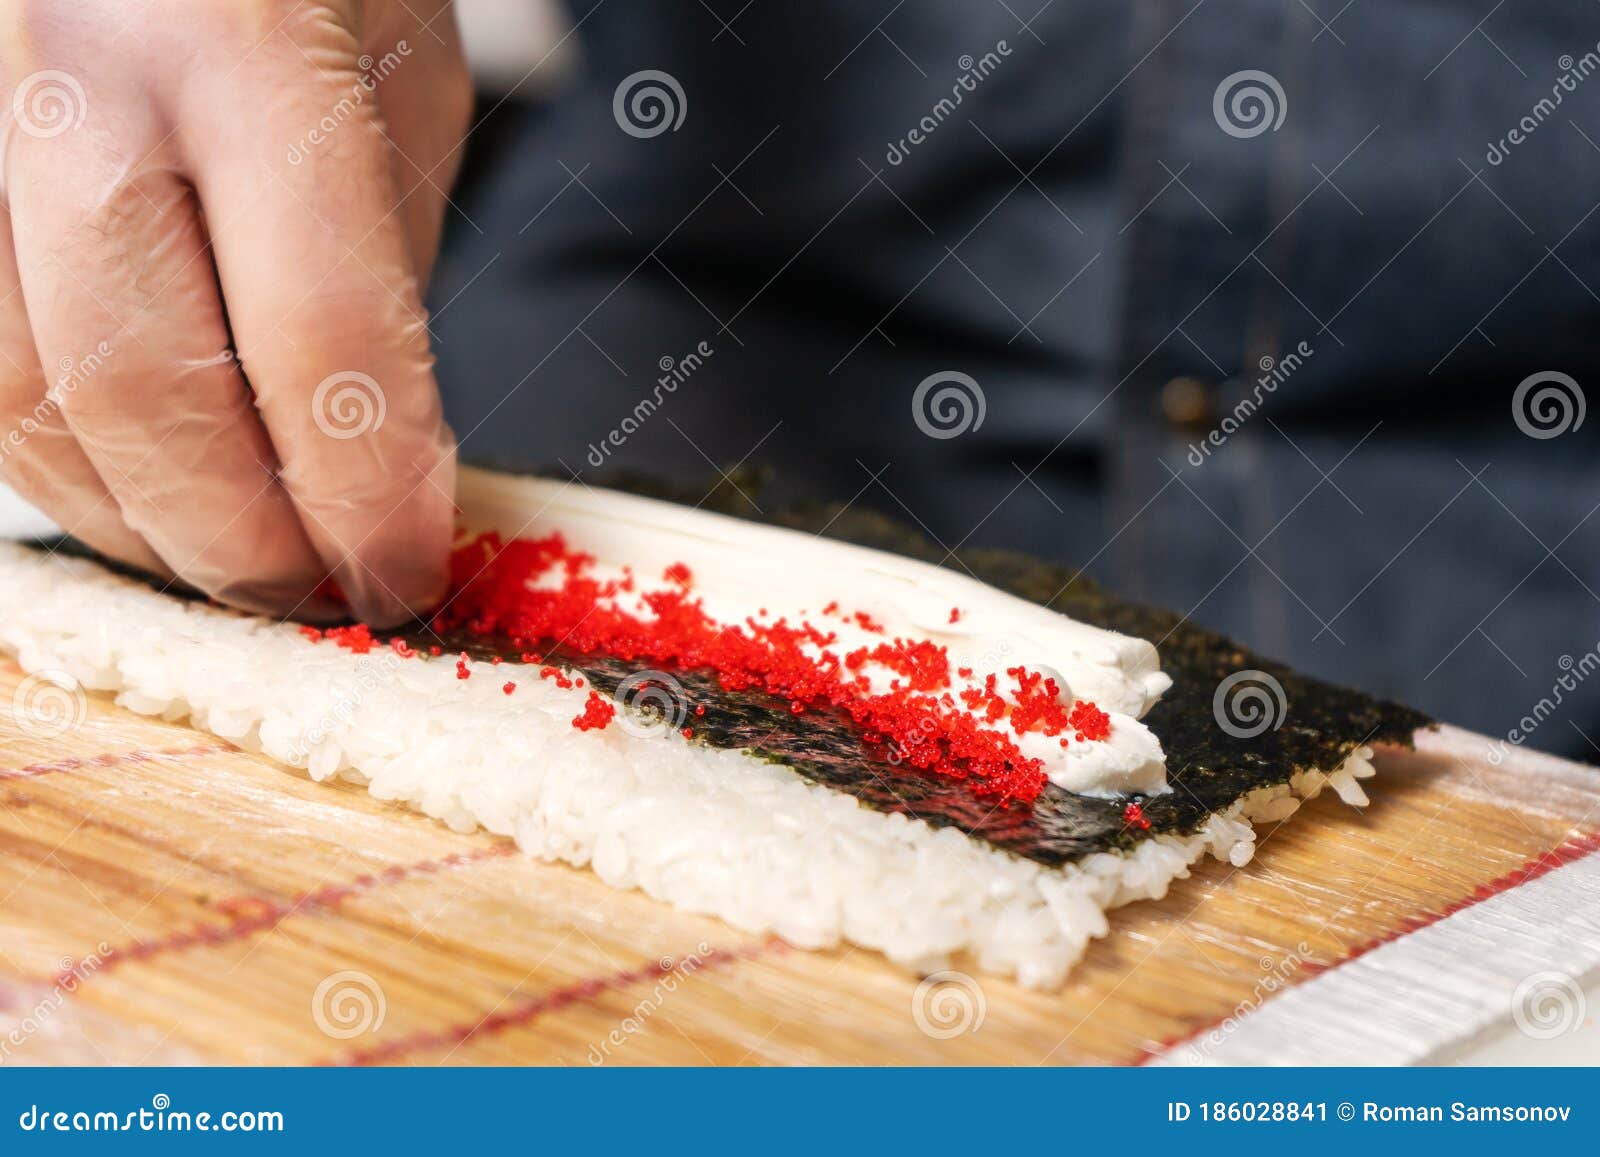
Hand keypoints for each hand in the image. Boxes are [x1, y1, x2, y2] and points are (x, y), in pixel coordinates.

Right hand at [0, 1, 470, 624]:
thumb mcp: (401, 85)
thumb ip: (379, 273)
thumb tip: (367, 468)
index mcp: (236, 35)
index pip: (315, 335)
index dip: (367, 498)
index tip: (404, 573)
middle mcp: (62, 73)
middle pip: (137, 392)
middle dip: (243, 541)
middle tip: (320, 592)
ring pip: (20, 404)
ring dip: (141, 524)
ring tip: (236, 553)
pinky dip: (59, 460)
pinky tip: (139, 481)